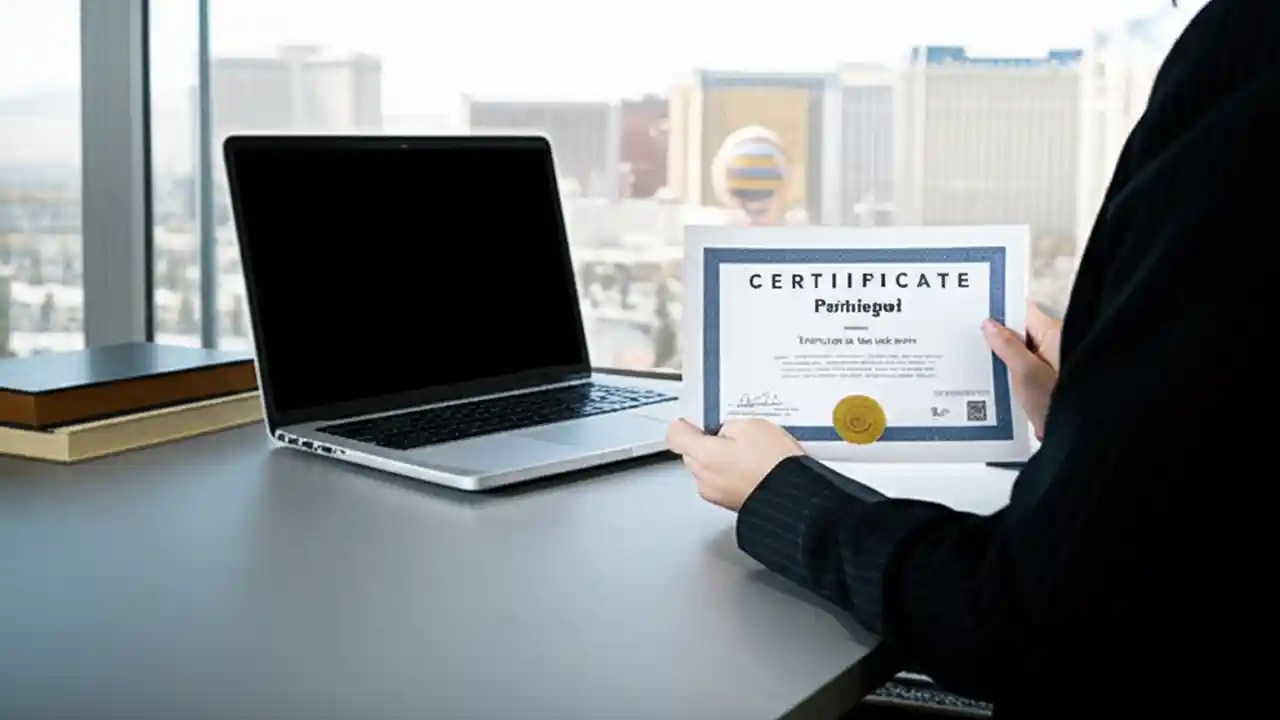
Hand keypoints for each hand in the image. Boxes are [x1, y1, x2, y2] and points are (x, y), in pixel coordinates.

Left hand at [666, 418, 804, 510]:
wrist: (794, 499)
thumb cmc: (774, 464)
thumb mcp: (752, 425)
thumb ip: (727, 425)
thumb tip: (722, 432)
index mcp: (703, 455)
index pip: (675, 435)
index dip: (686, 425)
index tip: (696, 422)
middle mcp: (703, 477)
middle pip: (690, 453)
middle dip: (705, 444)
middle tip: (731, 436)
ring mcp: (715, 494)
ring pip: (706, 469)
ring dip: (719, 461)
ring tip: (747, 454)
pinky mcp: (729, 505)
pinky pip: (721, 483)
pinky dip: (730, 475)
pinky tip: (752, 469)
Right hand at [982, 302, 1061, 439]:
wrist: (1081, 437)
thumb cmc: (1057, 403)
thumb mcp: (1026, 373)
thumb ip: (1007, 346)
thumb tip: (989, 324)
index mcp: (1055, 333)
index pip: (1023, 311)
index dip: (1000, 311)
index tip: (977, 315)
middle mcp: (1057, 344)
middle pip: (1021, 331)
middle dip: (997, 337)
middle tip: (971, 342)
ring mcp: (1054, 362)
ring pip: (1022, 351)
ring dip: (1004, 358)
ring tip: (977, 362)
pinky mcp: (1050, 380)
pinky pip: (1027, 367)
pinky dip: (1013, 372)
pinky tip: (996, 381)